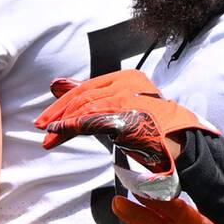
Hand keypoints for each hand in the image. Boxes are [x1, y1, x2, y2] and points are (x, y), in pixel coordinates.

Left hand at [36, 70, 218, 198]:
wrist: (182, 146)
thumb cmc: (152, 128)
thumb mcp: (120, 107)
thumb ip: (91, 95)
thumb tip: (56, 84)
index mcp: (127, 76)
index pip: (88, 86)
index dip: (64, 101)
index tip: (48, 117)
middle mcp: (128, 83)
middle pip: (83, 95)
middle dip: (59, 112)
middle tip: (41, 126)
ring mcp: (129, 99)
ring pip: (85, 108)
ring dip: (62, 124)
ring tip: (48, 138)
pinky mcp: (127, 117)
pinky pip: (92, 121)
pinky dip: (71, 128)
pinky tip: (59, 133)